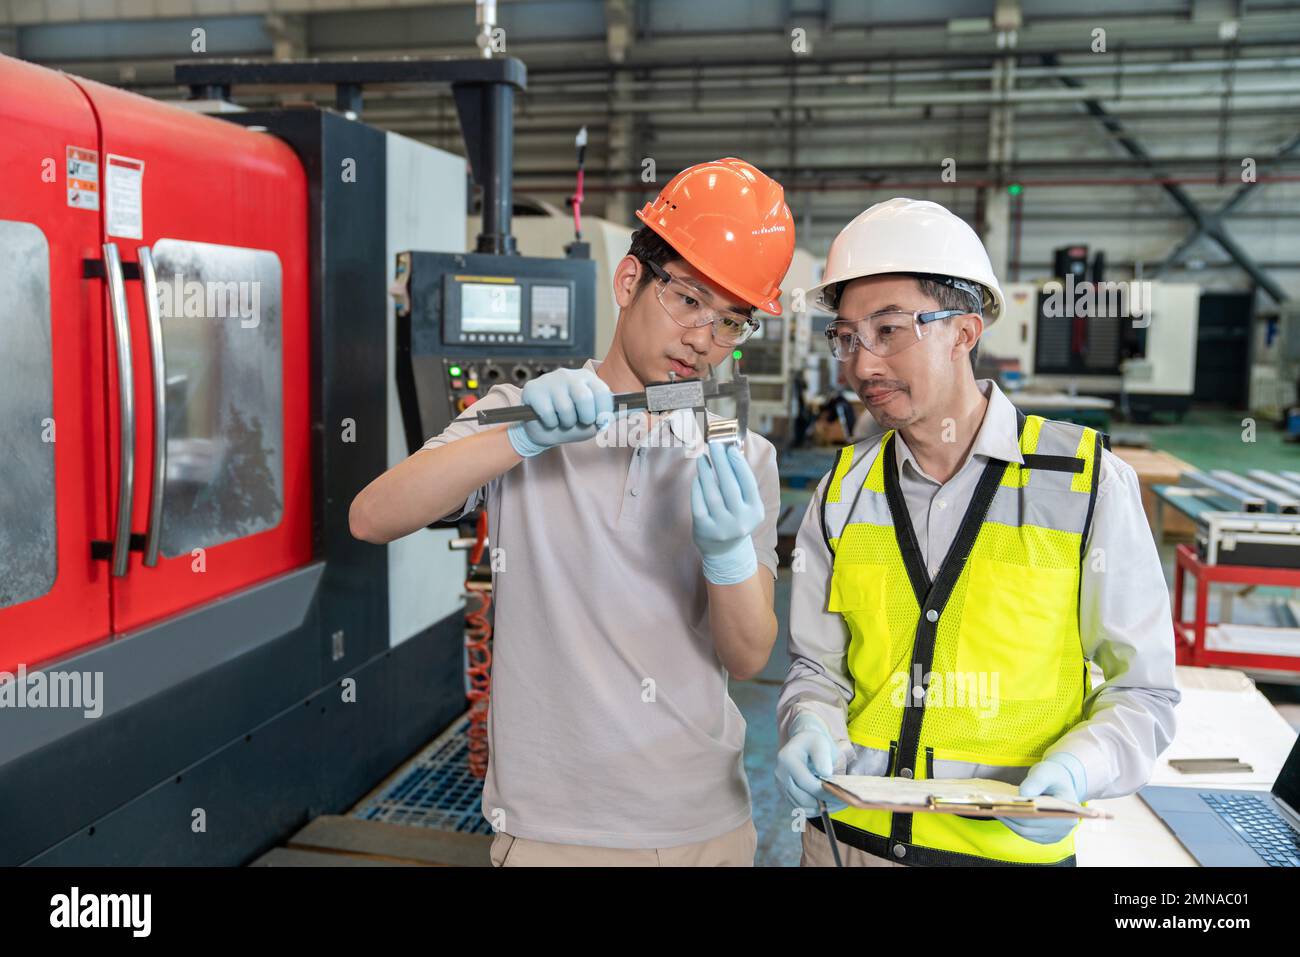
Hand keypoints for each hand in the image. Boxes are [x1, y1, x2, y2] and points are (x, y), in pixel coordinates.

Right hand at [507, 367, 615, 457]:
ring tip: (562, 421)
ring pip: (565, 408)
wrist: (542, 431)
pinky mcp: (533, 389)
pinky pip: (547, 413)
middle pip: (584, 398)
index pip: (603, 392)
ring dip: (566, 423)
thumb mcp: (594, 422)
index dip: (603, 412)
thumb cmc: (571, 423)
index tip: (600, 423)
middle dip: (585, 418)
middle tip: (580, 422)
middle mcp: (569, 375)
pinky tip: (548, 419)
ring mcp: (550, 380)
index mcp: (587, 379)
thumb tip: (637, 411)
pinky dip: (550, 423)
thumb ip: (613, 415)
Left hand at [691, 441, 763, 584]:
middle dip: (721, 463)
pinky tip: (698, 477)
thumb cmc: (735, 518)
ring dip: (706, 472)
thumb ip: (741, 483)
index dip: (738, 464)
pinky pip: (699, 504)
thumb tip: (730, 453)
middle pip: (729, 486)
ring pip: (712, 494)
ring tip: (703, 458)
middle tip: (714, 446)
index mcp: (755, 512)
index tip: (729, 449)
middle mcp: (741, 521)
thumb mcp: (746, 505)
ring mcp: (722, 527)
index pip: (747, 483)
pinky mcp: (704, 530)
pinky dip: (697, 488)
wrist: (724, 551)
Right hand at [775, 713, 846, 815]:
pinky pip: (799, 807)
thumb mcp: (821, 742)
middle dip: (824, 803)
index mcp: (787, 758)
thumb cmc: (814, 742)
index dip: (824, 792)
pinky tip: (827, 804)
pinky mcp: (784, 793)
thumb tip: (825, 773)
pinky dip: (814, 810)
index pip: (806, 783)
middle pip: (802, 798)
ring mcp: (780, 785)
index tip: (841, 794)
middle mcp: (780, 773)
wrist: (803, 744)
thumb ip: (822, 756)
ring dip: (820, 809)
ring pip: (801, 806)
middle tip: (842, 802)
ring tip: (837, 804)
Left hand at [996, 753, 1087, 843]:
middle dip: (1010, 817)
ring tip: (992, 810)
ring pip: (1025, 832)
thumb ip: (1035, 781)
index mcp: (1068, 812)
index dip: (1020, 813)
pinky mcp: (1045, 836)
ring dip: (1009, 822)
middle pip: (1030, 827)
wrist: (1059, 781)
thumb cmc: (1053, 775)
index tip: (1002, 806)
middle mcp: (1064, 827)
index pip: (1040, 817)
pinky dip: (1013, 824)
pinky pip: (1026, 833)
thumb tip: (1021, 795)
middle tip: (991, 808)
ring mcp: (1055, 834)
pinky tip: (1001, 814)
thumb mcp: (1045, 771)